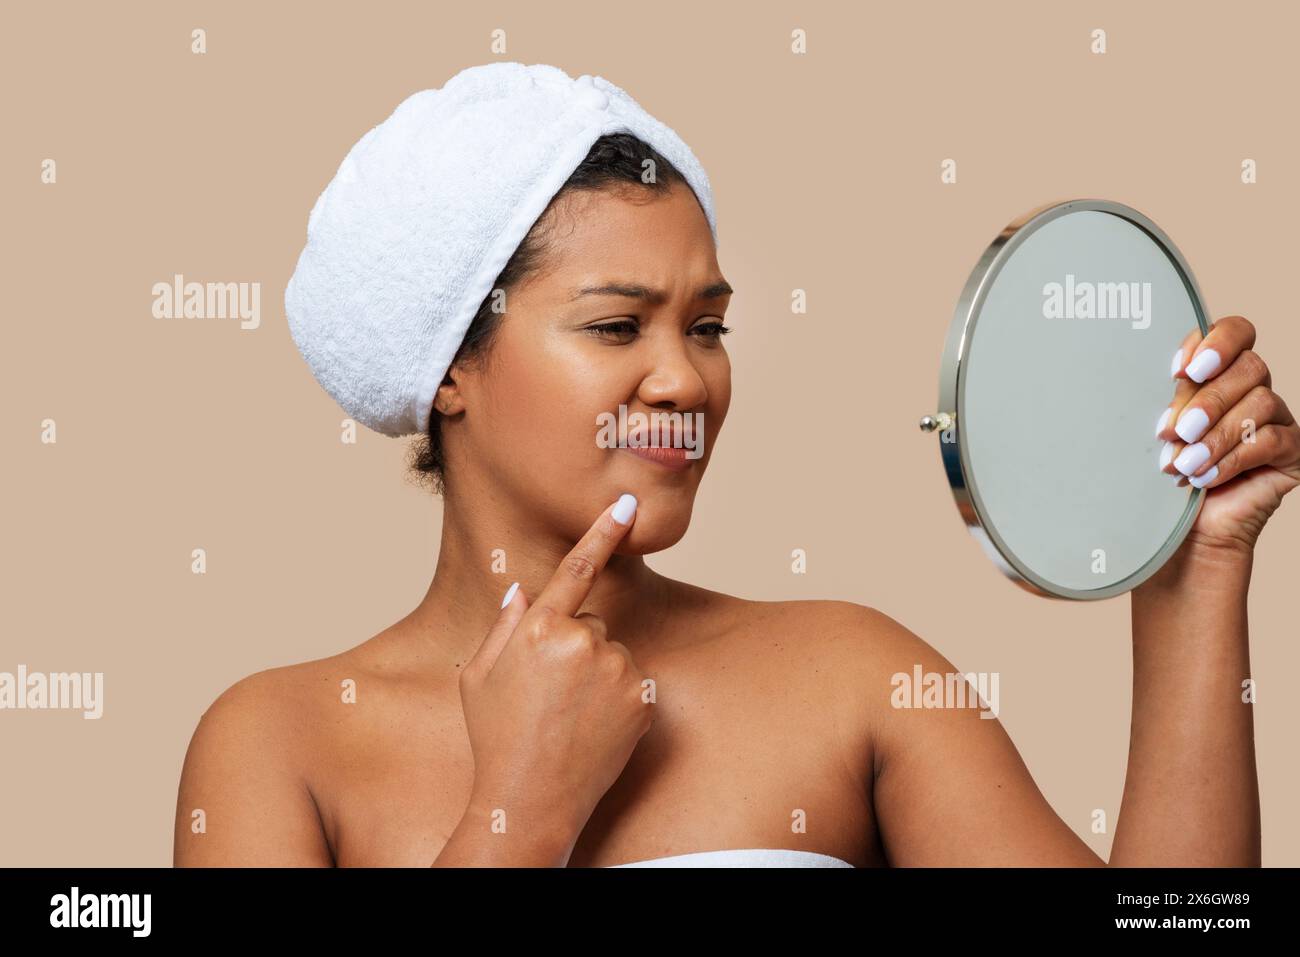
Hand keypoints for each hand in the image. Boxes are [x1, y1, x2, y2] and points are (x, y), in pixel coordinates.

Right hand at [457, 493, 651, 848]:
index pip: (578, 568)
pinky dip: (619, 699)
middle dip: (576, 647)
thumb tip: (522, 589)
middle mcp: (583, 642)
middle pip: (592, 623)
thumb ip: (504, 626)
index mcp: (538, 628)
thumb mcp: (480, 677)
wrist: (529, 800)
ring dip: (598, 675)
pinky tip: (593, 728)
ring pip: (614, 653)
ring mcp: (618, 670)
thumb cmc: (496, 738)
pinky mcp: (643, 698)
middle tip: (550, 694)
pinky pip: (634, 682)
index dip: (604, 531)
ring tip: (569, 716)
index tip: (628, 504)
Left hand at [1157, 315, 1299, 558]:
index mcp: (1219, 373)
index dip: (1214, 342)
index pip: (1235, 332)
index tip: (1180, 370)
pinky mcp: (1290, 453)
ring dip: (1217, 434)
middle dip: (1209, 398)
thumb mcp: (1157, 432)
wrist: (1178, 537)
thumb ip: (1164, 399)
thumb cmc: (1159, 482)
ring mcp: (1275, 420)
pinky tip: (1205, 477)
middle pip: (1250, 366)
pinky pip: (1271, 441)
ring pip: (1261, 402)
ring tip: (1183, 464)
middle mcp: (1252, 390)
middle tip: (1177, 430)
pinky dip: (1233, 458)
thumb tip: (1156, 376)